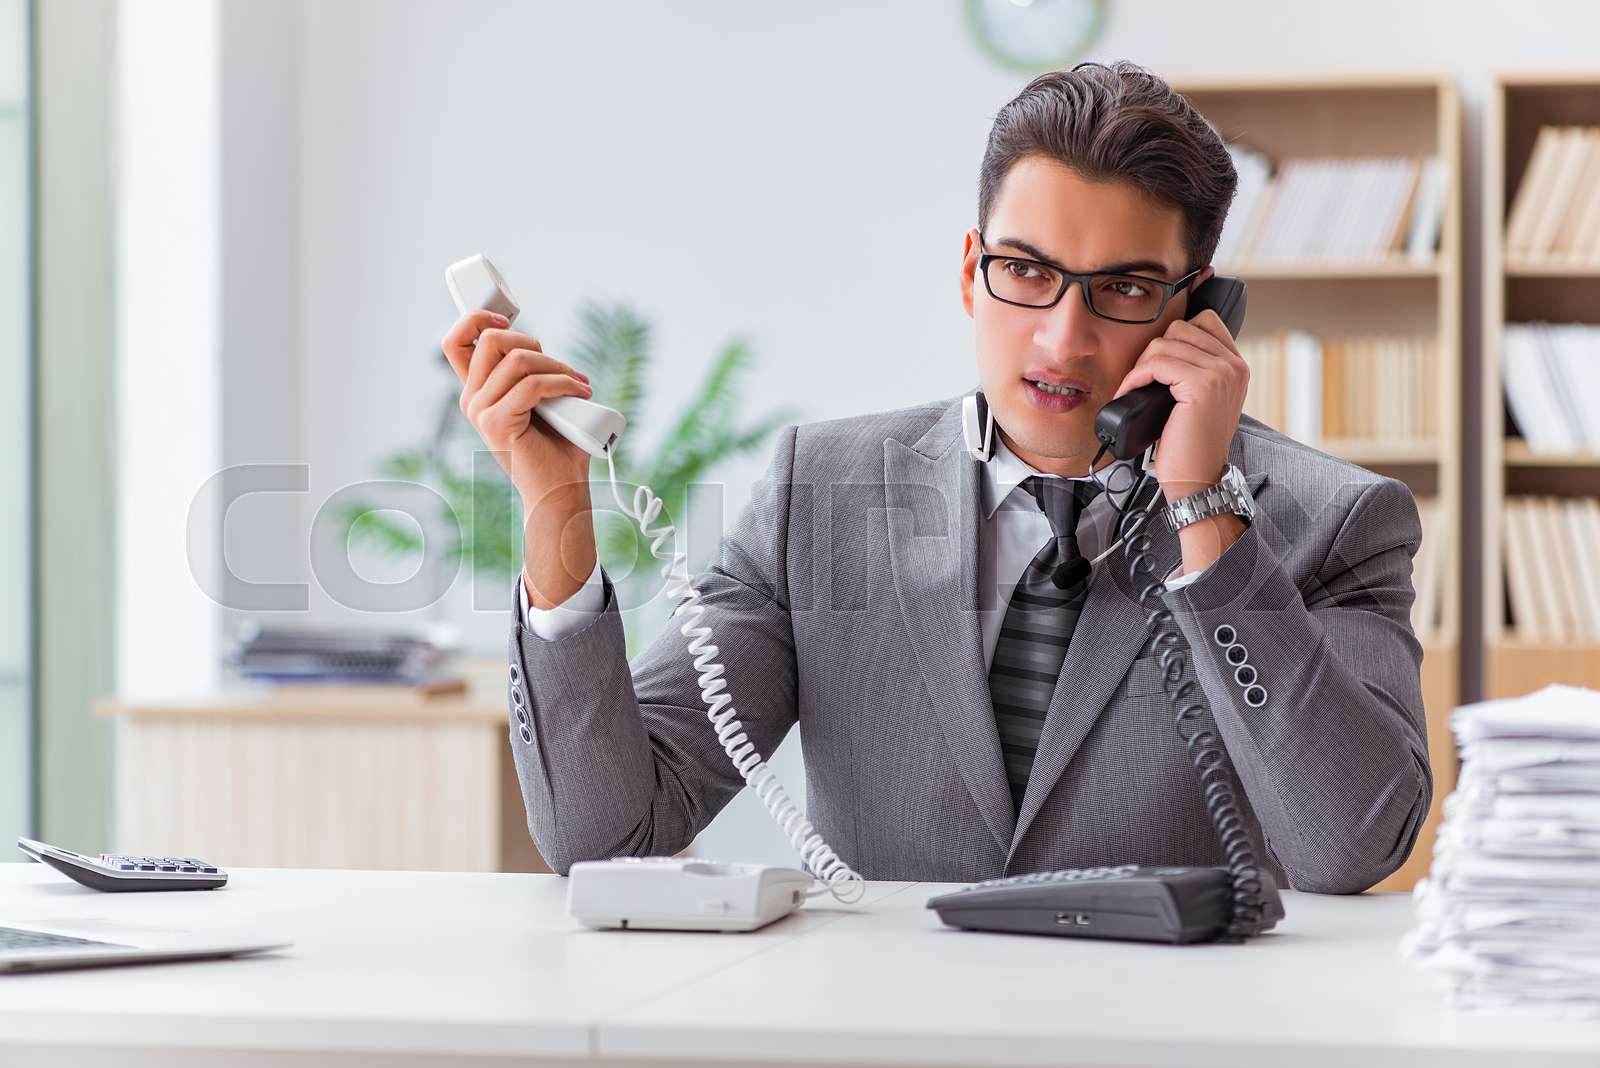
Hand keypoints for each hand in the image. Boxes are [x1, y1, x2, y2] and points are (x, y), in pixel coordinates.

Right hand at [440, 309, 598, 608]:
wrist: (561, 490)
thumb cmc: (556, 445)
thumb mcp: (540, 399)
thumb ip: (528, 372)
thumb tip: (533, 344)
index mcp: (477, 391)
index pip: (455, 341)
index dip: (476, 318)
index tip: (508, 319)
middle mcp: (471, 400)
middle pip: (490, 340)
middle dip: (531, 343)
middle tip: (559, 367)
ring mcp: (480, 413)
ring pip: (516, 360)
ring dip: (557, 367)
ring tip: (578, 384)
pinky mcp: (498, 424)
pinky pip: (531, 385)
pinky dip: (562, 383)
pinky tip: (580, 392)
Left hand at [1110, 309, 1248, 504]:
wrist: (1196, 478)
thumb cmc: (1191, 444)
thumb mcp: (1202, 399)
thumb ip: (1196, 368)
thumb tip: (1163, 344)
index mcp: (1236, 366)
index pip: (1203, 321)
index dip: (1173, 338)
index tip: (1157, 364)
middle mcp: (1234, 366)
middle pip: (1180, 329)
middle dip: (1154, 352)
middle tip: (1143, 379)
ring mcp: (1220, 373)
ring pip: (1164, 344)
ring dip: (1141, 366)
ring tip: (1135, 388)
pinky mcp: (1201, 386)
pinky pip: (1155, 364)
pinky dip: (1135, 378)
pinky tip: (1129, 393)